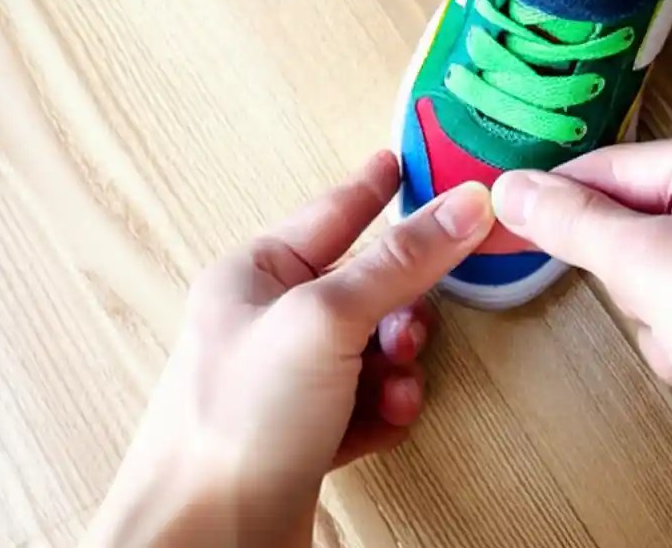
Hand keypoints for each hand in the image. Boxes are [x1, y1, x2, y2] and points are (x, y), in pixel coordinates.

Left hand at [90, 152, 493, 546]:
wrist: (210, 538)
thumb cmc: (234, 424)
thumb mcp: (325, 319)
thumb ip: (400, 260)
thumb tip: (462, 207)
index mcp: (255, 276)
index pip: (332, 212)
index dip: (376, 187)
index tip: (407, 161)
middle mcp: (270, 323)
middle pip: (368, 285)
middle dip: (401, 306)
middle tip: (411, 324)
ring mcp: (289, 381)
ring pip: (378, 347)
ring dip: (397, 365)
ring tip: (391, 385)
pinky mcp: (309, 433)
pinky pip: (373, 401)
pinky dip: (386, 409)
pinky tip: (380, 422)